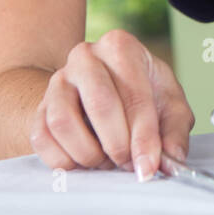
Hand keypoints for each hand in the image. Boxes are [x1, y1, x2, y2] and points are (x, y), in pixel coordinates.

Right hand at [29, 29, 194, 179]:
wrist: (101, 87)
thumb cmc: (141, 93)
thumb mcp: (169, 104)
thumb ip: (174, 131)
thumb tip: (171, 159)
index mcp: (121, 46)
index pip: (135, 95)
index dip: (144, 137)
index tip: (148, 167)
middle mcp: (85, 56)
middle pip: (99, 105)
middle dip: (117, 145)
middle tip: (128, 164)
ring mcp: (57, 81)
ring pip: (64, 122)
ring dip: (88, 153)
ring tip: (107, 160)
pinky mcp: (39, 107)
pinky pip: (42, 139)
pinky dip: (65, 160)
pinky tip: (84, 161)